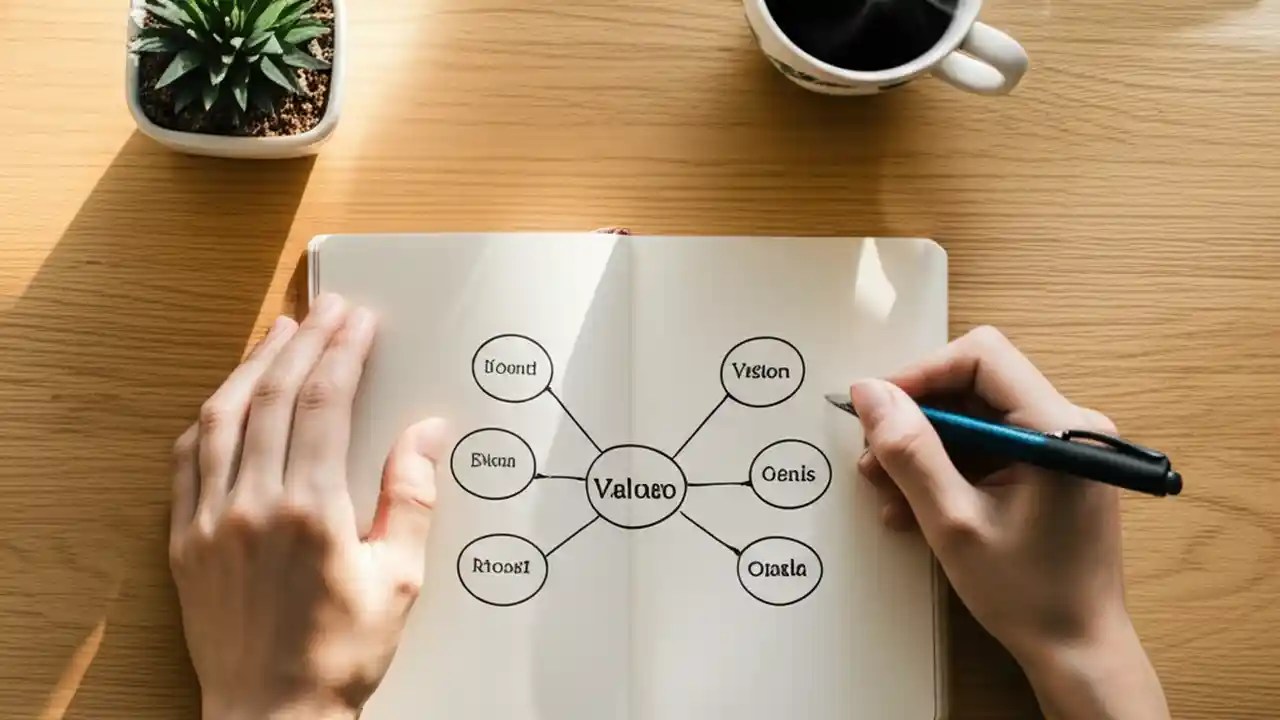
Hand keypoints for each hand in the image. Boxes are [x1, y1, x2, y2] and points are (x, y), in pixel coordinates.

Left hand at [168, 294, 444, 719]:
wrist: (273, 715)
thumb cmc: (340, 655)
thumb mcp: (398, 577)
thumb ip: (410, 496)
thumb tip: (426, 434)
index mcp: (311, 511)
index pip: (326, 404)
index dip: (343, 352)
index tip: (358, 321)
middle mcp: (254, 506)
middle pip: (277, 397)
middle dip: (306, 343)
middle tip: (328, 310)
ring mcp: (211, 520)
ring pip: (225, 417)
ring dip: (254, 366)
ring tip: (280, 333)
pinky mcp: (185, 540)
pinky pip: (188, 459)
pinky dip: (210, 417)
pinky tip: (227, 397)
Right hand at [850, 326, 1168, 719]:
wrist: (1079, 651)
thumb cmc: (1030, 596)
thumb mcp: (954, 522)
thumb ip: (910, 452)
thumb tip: (870, 393)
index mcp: (1059, 428)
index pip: (982, 357)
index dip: (921, 374)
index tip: (877, 409)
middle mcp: (1069, 425)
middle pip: (975, 385)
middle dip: (917, 417)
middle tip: (874, 459)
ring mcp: (1062, 447)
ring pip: (975, 416)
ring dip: (925, 447)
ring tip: (887, 490)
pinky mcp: (1051, 468)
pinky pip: (989, 445)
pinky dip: (948, 467)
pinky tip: (915, 504)